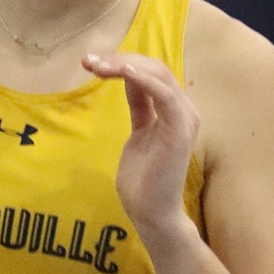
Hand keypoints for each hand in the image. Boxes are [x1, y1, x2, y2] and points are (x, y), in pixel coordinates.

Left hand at [81, 52, 199, 244]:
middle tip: (89, 61)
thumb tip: (128, 77)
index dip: (123, 63)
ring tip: (97, 65)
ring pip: (159, 75)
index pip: (152, 74)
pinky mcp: (180, 128)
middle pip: (155, 69)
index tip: (91, 62)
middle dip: (121, 60)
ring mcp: (184, 118)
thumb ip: (139, 106)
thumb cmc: (143, 181)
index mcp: (174, 110)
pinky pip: (164, 93)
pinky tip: (122, 72)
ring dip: (126, 65)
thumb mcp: (138, 133)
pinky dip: (143, 79)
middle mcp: (184, 110)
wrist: (152, 213)